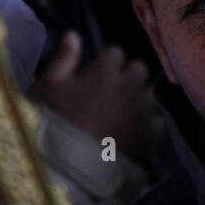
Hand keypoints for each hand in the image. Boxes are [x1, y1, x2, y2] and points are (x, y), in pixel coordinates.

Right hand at [28, 32, 160, 163]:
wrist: (71, 169)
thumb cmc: (53, 123)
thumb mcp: (47, 87)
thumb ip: (64, 59)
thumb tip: (73, 34)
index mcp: (106, 70)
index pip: (114, 52)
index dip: (103, 64)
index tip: (92, 77)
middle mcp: (131, 85)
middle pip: (137, 69)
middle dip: (125, 76)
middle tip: (106, 94)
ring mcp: (144, 110)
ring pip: (148, 93)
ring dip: (136, 98)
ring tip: (117, 115)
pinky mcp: (152, 134)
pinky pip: (156, 120)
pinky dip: (146, 123)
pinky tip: (129, 132)